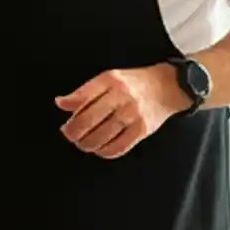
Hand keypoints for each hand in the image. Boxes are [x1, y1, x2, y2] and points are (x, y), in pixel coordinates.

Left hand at [54, 64, 190, 158]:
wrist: (167, 86)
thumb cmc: (134, 83)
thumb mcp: (108, 78)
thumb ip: (85, 92)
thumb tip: (61, 103)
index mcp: (110, 80)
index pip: (83, 97)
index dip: (69, 110)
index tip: (64, 122)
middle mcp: (121, 96)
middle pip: (89, 119)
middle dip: (74, 131)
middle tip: (69, 135)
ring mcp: (133, 113)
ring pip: (102, 135)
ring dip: (87, 144)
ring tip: (82, 144)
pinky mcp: (143, 129)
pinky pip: (119, 146)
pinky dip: (106, 151)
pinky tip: (99, 150)